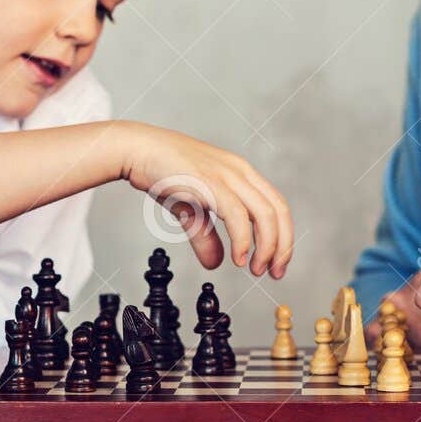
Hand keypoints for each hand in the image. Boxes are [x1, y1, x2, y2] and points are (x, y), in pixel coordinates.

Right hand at [120, 124, 294, 277]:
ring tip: (256, 269)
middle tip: (274, 272)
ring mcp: (226, 175)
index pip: (277, 206)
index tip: (277, 263)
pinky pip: (237, 215)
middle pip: (279, 211)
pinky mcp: (209, 182)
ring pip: (264, 213)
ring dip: (266, 246)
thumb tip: (216, 263)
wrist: (137, 149)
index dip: (283, 237)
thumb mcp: (190, 208)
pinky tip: (238, 258)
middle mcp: (240, 172)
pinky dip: (243, 239)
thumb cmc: (162, 171)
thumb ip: (205, 235)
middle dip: (281, 246)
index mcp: (241, 173)